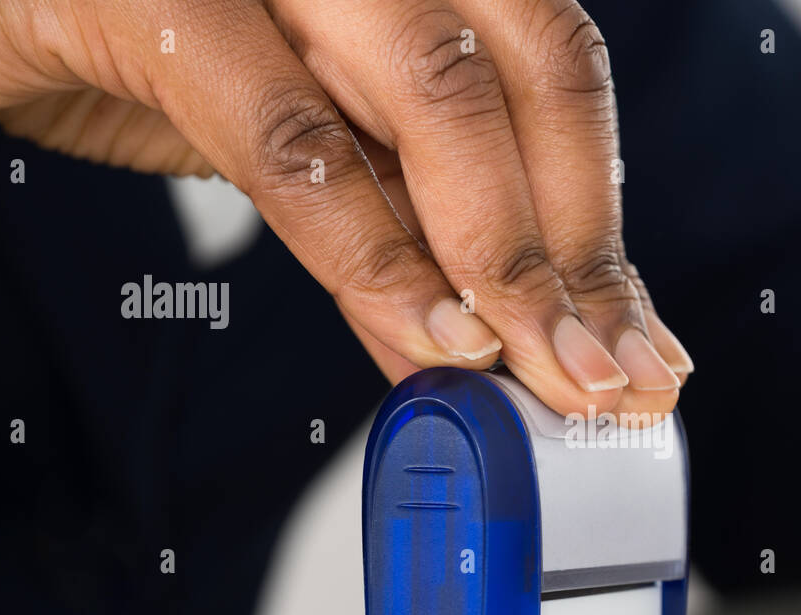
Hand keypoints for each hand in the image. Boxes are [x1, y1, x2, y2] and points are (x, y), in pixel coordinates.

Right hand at [0, 0, 691, 414]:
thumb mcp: (316, 134)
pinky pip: (296, 144)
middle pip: (527, 78)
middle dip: (575, 253)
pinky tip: (431, 339)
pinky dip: (374, 254)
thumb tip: (502, 352)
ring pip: (439, 100)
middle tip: (607, 382)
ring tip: (539, 377)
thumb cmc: (158, 45)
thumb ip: (410, 230)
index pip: (555, 76)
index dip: (605, 224)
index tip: (642, 347)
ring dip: (501, 264)